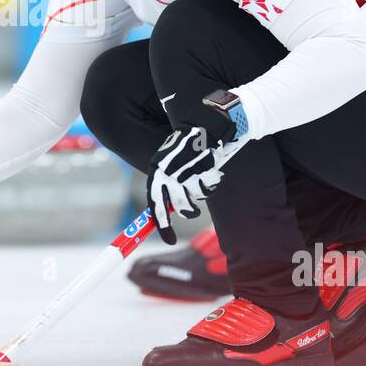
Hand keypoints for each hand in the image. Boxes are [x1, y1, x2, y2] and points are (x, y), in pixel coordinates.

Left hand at [146, 97, 237, 244]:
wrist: (199, 125)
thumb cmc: (181, 149)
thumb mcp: (166, 165)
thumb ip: (165, 185)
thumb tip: (166, 213)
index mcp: (156, 170)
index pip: (156, 204)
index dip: (162, 224)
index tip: (169, 239)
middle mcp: (170, 172)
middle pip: (179, 206)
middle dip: (187, 211)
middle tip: (192, 212)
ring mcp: (188, 171)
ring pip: (195, 199)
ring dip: (199, 194)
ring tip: (199, 180)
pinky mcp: (204, 168)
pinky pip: (208, 188)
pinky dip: (210, 184)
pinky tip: (207, 170)